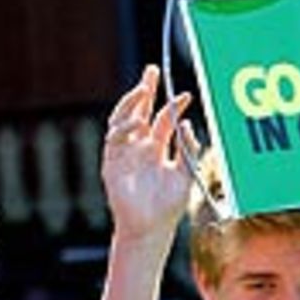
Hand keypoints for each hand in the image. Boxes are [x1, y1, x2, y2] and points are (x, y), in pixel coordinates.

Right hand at [103, 65, 197, 242]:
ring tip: (142, 89)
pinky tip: (135, 122)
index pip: (162, 120)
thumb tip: (187, 125)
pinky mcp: (112, 164)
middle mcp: (139, 148)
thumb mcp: (185, 175)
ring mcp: (124, 155)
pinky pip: (114, 139)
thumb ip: (188, 151)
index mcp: (157, 150)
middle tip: (151, 71)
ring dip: (131, 103)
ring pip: (123, 120)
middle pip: (139, 112)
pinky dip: (123, 128)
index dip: (173, 106)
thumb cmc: (168, 208)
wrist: (151, 229)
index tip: (186, 97)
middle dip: (144, 90)